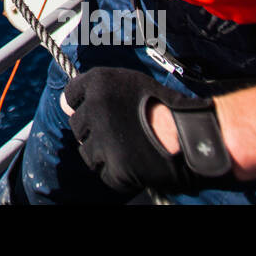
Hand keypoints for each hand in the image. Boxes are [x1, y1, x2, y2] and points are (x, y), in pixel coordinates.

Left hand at [61, 67, 232, 193]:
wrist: (192, 134)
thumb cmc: (164, 106)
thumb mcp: (131, 84)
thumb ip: (97, 90)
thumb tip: (64, 104)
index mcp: (99, 82)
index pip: (71, 96)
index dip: (84, 105)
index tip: (99, 112)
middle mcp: (95, 108)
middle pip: (77, 125)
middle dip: (94, 130)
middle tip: (120, 132)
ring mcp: (103, 138)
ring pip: (87, 151)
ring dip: (103, 152)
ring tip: (130, 146)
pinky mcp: (114, 166)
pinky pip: (104, 172)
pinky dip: (117, 171)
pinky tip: (135, 161)